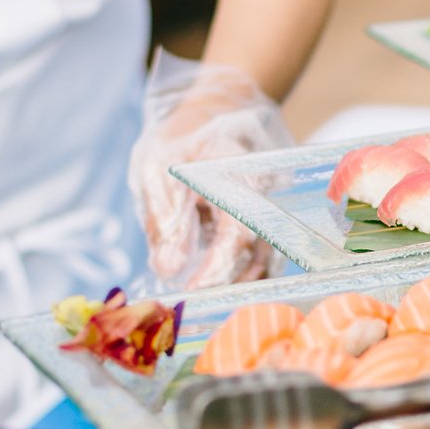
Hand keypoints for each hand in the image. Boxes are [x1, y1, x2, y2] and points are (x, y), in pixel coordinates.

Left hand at [128, 53, 291, 291]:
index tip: (192, 293)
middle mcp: (266, 198)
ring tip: (203, 308)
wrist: (212, 116)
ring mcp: (271, 212)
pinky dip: (239, 278)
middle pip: (260, 254)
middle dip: (231, 287)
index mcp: (241, 177)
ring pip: (265, 261)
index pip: (238, 232)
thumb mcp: (158, 172)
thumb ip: (164, 219)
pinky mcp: (266, 225)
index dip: (217, 268)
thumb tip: (167, 270)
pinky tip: (214, 293)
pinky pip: (259, 258)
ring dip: (237, 287)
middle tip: (196, 312)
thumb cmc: (180, 143)